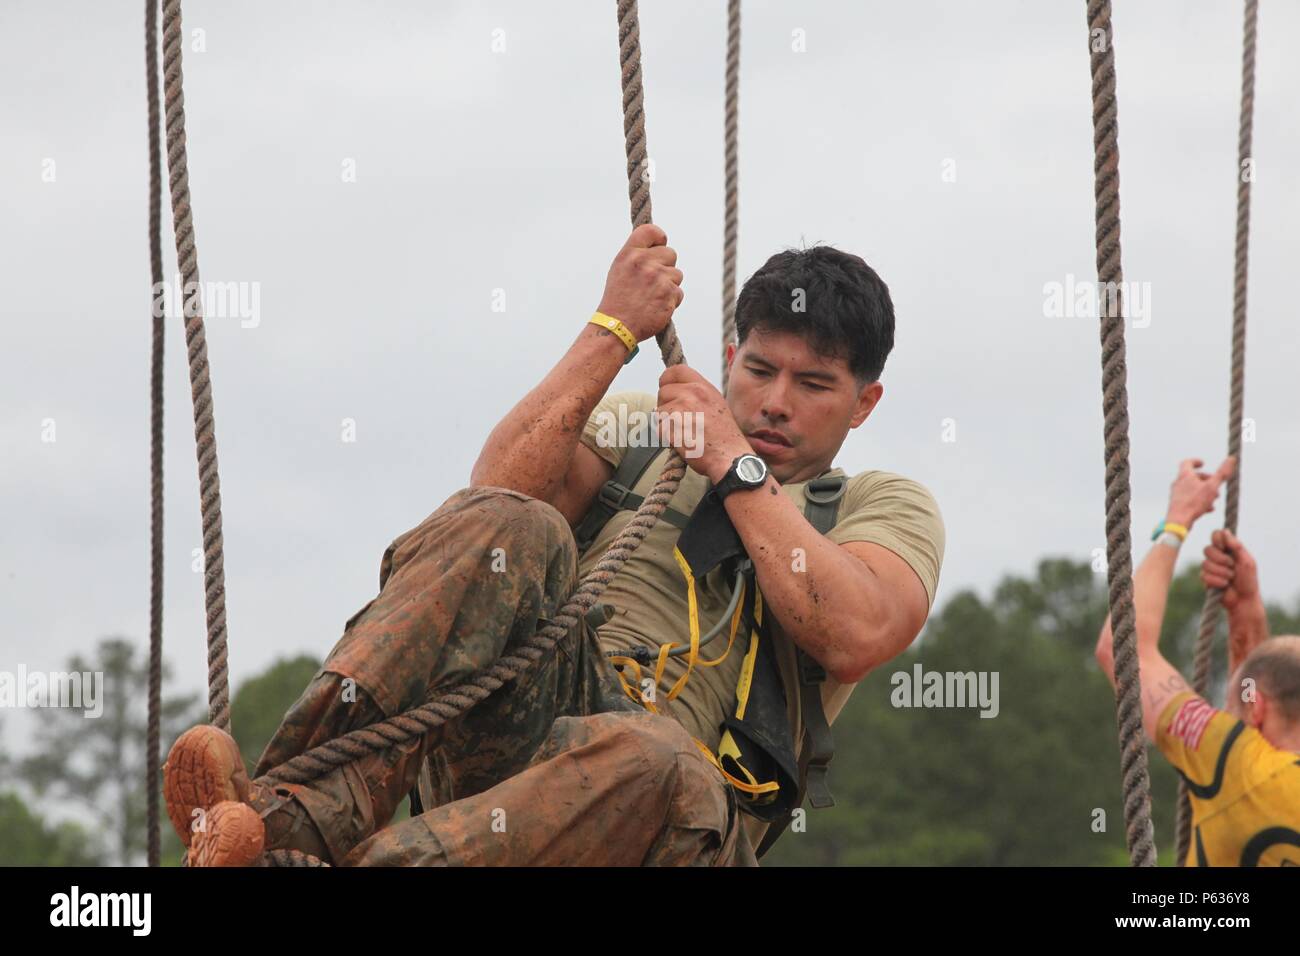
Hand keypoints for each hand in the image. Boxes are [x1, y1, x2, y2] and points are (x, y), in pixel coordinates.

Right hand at [595, 224, 683, 342]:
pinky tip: (656, 307)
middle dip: (666, 266)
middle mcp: (643, 262)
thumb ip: (637, 255)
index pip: (651, 231)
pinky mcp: (669, 293)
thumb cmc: (618, 299)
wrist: (617, 327)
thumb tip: (658, 245)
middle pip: (671, 253)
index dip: (660, 237)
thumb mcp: (620, 270)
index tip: (660, 245)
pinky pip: (679, 292)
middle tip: (653, 281)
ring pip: (677, 274)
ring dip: (669, 286)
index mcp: (629, 254)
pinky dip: (671, 301)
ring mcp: (658, 277)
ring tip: (652, 297)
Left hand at [655, 364, 748, 479]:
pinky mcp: (672, 427)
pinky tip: (682, 441)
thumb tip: (678, 391)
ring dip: (666, 423)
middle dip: (665, 405)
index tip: (667, 389)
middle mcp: (691, 394)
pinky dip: (666, 437)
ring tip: (683, 432)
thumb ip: (697, 394)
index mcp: (703, 387)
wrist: (729, 457)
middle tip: (678, 419)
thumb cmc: (724, 436)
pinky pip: (659, 428)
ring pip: (658, 411)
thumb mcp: (717, 404)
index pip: (675, 370)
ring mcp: (681, 410)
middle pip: (663, 392)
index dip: (666, 380)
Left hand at [1166, 456, 1234, 528]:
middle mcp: (1178, 483)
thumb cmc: (1193, 503)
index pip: (1187, 463)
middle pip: (1192, 477)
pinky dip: (1200, 501)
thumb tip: (1232, 458)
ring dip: (1204, 492)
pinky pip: (1190, 500)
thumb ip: (1222, 473)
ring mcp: (1176, 494)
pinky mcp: (1177, 504)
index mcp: (1184, 476)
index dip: (1195, 461)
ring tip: (1215, 499)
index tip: (1203, 463)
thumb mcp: (1212, 487)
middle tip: (1216, 485)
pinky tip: (1209, 509)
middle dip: (1206, 480)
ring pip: (1192, 489)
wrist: (1178, 521)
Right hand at [1200, 528, 1258, 612]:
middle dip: (1220, 559)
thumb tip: (1225, 531)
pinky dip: (1217, 581)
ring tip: (1230, 578)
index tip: (1224, 547)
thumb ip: (1237, 546)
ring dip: (1221, 572)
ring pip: (1205, 563)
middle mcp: (1217, 556)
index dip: (1217, 539)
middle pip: (1207, 549)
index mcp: (1228, 549)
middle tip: (1231, 566)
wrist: (1243, 599)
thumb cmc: (1249, 580)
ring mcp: (1210, 567)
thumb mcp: (1247, 561)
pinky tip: (1224, 585)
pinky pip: (1204, 575)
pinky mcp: (1205, 578)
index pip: (1216, 535)